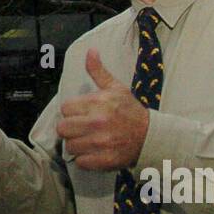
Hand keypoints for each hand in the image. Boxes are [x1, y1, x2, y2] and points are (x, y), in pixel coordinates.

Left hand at [54, 49, 149, 170]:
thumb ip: (98, 71)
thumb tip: (90, 51)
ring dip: (76, 144)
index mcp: (97, 103)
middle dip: (70, 128)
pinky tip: (94, 152)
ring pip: (69, 146)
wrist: (151, 135)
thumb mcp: (116, 88)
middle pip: (62, 128)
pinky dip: (85, 159)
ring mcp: (100, 143)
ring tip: (87, 140)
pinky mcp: (104, 160)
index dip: (72, 111)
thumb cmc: (130, 111)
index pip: (65, 108)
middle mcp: (97, 123)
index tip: (81, 113)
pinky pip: (81, 162)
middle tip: (80, 128)